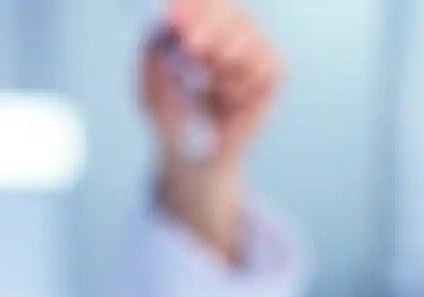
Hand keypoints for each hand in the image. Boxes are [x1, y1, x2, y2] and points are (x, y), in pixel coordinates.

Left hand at [141, 0, 282, 263]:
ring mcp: (255, 47)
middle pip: (229, 11)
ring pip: (247, 38)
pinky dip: (239, 84)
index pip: (202, 3)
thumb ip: (151, 58)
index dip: (190, 7)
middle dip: (209, 25)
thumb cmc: (170, 115)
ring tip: (205, 85)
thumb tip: (160, 27)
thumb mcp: (149, 88)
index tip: (172, 16)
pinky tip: (226, 98)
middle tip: (191, 45)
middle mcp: (230, 28)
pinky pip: (262, 67)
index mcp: (199, 23)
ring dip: (221, 63)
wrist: (191, 154)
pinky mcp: (273, 71)